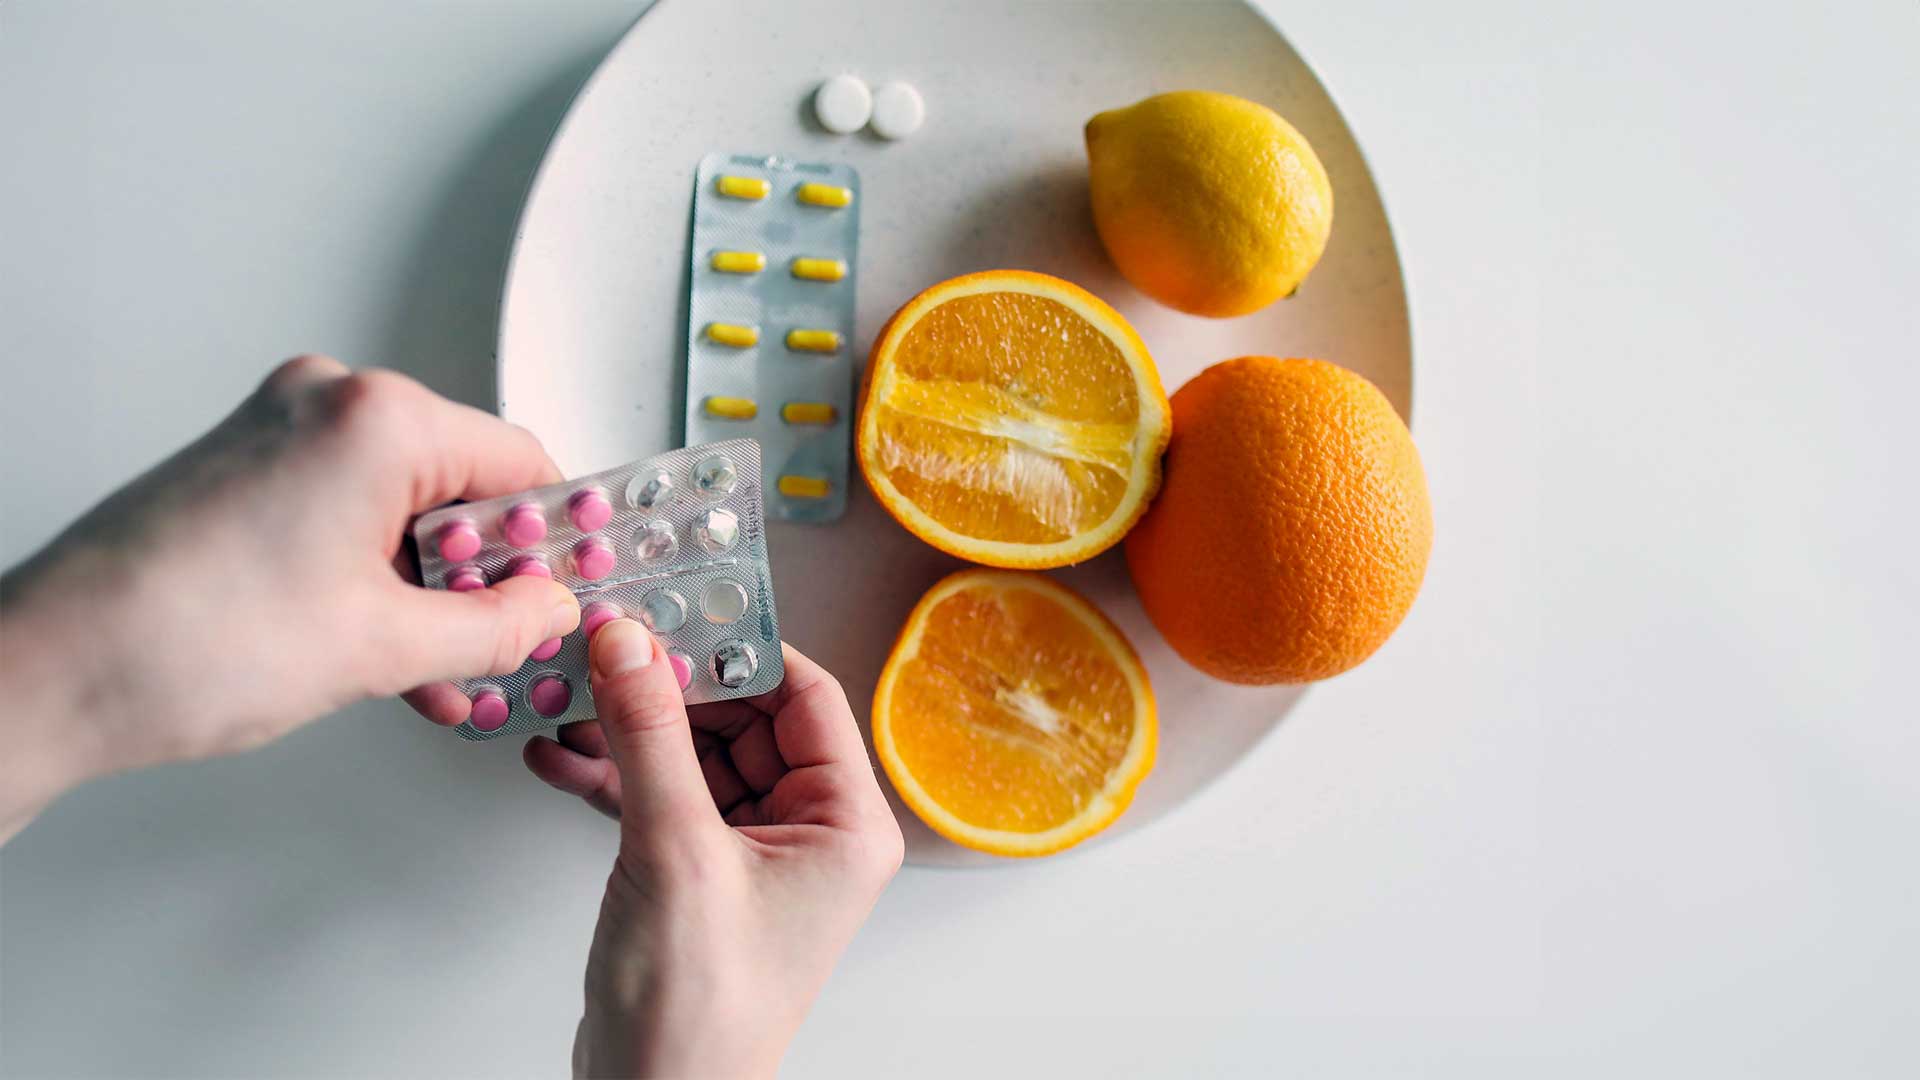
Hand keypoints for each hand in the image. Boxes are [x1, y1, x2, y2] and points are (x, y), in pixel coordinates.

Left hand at [0, 355, 580, 835]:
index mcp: (375, 419)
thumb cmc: (181, 640)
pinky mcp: (245, 469)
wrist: (46, 671)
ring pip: (405, 508)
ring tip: (452, 673)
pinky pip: (348, 515)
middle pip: (463, 484)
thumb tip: (545, 611)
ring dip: (436, 591)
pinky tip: (396, 655)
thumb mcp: (383, 648)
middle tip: (518, 643)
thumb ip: (493, 626)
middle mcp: (325, 404)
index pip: (519, 465)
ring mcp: (278, 432)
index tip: (578, 587)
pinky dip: (379, 579)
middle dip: (493, 577)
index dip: (561, 539)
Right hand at [523, 619, 903, 1078]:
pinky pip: (664, 798)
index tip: (677, 608)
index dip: (740, 646)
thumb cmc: (698, 1009)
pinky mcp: (701, 876)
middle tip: (605, 645)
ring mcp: (754, 855)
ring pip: (694, 754)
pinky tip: (557, 757)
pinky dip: (613, 777)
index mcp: (846, 822)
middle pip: (744, 717)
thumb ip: (648, 734)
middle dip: (669, 686)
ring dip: (630, 730)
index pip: (805, 694)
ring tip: (566, 697)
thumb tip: (630, 640)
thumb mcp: (674, 847)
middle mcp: (811, 832)